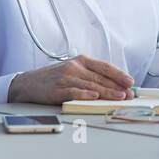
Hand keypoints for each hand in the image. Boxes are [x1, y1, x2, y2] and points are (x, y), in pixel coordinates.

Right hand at [9, 56, 133, 103]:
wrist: (28, 83)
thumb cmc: (53, 78)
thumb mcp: (73, 71)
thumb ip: (90, 76)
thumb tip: (113, 86)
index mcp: (81, 60)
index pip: (104, 66)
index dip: (119, 74)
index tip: (130, 81)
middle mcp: (75, 67)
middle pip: (100, 77)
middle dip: (117, 86)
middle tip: (129, 93)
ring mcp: (66, 77)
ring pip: (91, 85)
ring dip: (107, 92)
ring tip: (119, 97)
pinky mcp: (58, 89)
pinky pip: (74, 91)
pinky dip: (85, 94)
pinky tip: (95, 97)